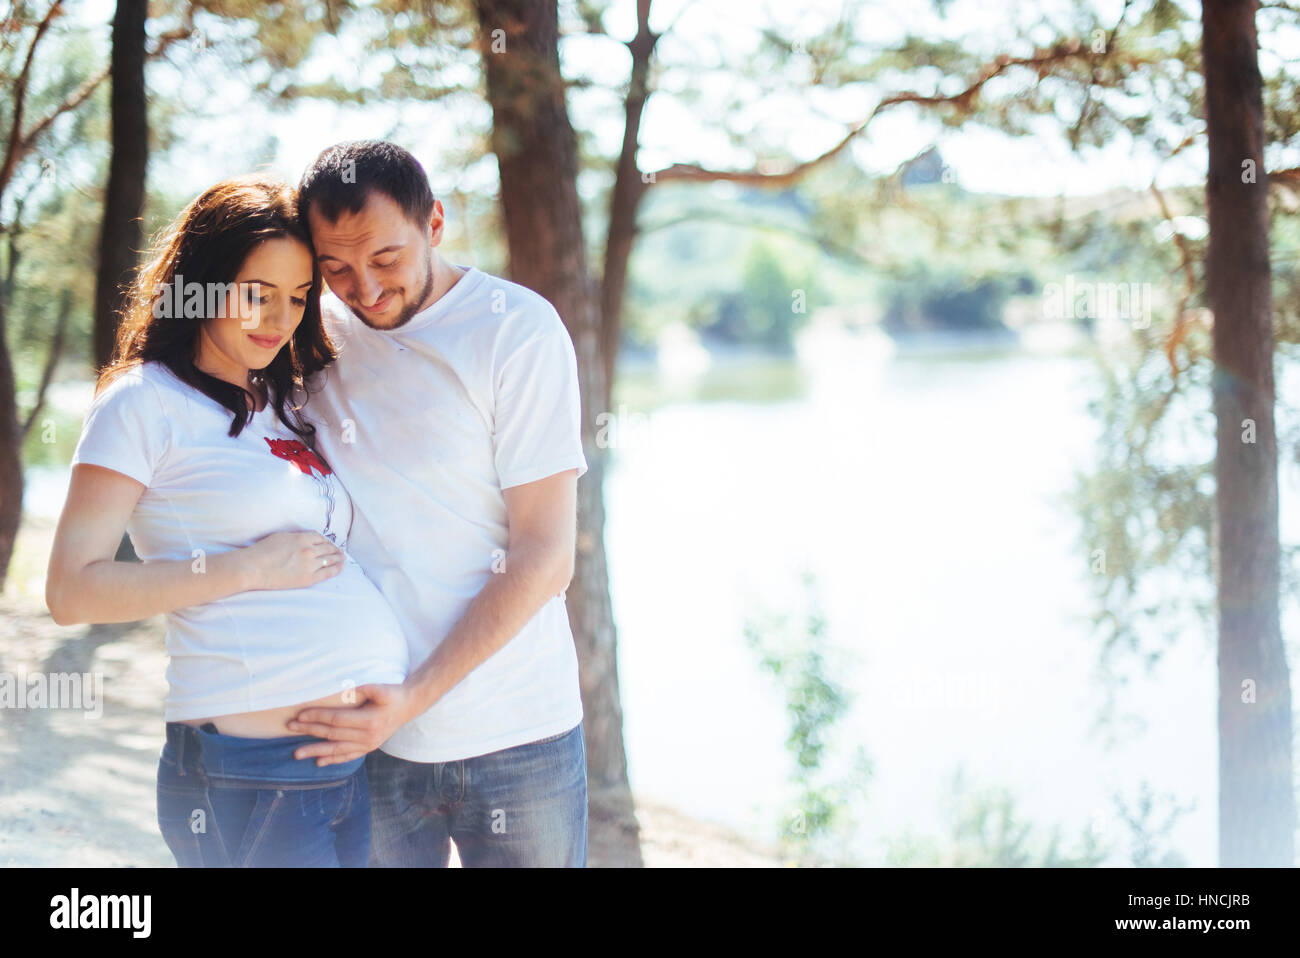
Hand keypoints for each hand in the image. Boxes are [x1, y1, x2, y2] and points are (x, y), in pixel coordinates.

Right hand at [242, 531, 342, 590]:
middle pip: (328, 548)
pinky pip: (328, 572)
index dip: (327, 541)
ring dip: (338, 558)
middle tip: (340, 551)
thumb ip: (296, 537)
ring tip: (342, 558)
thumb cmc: (261, 552)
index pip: (320, 538)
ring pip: (330, 559)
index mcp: (302, 538)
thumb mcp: (280, 537)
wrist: (253, 568)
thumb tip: (305, 539)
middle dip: (335, 549)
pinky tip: (341, 567)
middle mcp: (309, 550)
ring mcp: (310, 564)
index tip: (330, 543)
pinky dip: (337, 569)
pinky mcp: (308, 578)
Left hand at [287, 682, 419, 765]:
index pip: (337, 720)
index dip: (318, 717)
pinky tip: (318, 762)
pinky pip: (347, 756)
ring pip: (337, 750)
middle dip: (310, 731)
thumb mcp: (381, 688)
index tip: (300, 714)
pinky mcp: (368, 748)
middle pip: (333, 735)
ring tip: (296, 754)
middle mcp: (368, 736)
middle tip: (290, 728)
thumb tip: (341, 692)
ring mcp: (368, 745)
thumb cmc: (393, 694)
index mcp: (369, 721)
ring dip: (315, 751)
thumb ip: (363, 690)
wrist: (410, 706)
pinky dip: (332, 759)